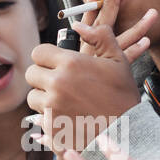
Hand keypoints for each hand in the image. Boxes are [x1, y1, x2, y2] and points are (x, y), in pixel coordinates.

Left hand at [26, 0, 155, 152]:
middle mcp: (57, 83)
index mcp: (70, 63)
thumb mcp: (118, 60)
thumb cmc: (123, 95)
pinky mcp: (51, 126)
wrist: (127, 133)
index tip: (55, 64)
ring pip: (33, 97)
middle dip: (43, 77)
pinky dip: (50, 117)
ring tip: (64, 101)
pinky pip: (39, 117)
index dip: (46, 57)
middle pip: (31, 74)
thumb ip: (99, 37)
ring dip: (44, 98)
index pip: (38, 53)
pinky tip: (67, 117)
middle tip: (59, 83)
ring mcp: (52, 106)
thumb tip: (77, 26)